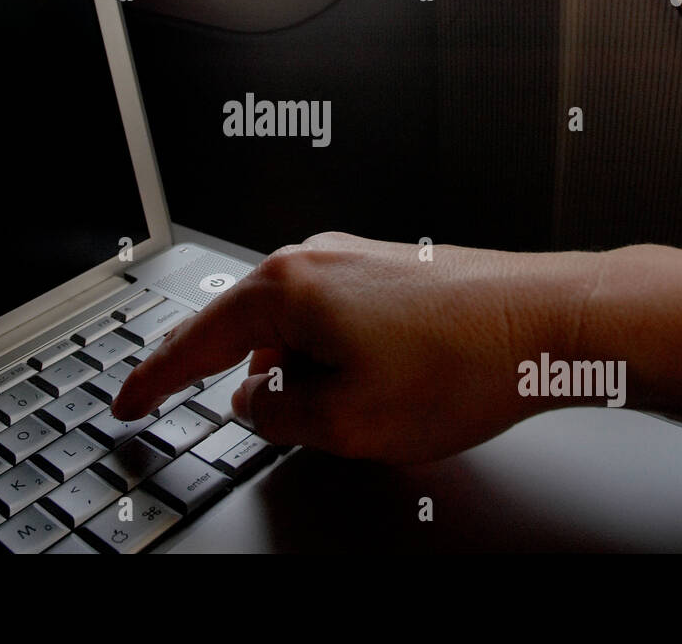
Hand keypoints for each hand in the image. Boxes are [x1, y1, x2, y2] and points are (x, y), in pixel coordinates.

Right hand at [112, 232, 601, 462]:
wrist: (552, 321)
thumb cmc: (465, 362)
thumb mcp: (348, 422)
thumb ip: (280, 418)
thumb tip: (257, 406)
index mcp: (289, 290)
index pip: (197, 342)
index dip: (156, 381)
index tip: (129, 402)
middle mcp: (315, 260)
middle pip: (240, 324)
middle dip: (220, 373)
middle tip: (191, 402)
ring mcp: (354, 258)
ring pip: (289, 323)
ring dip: (285, 370)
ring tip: (311, 412)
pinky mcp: (387, 269)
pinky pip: (328, 314)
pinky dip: (321, 353)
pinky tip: (347, 382)